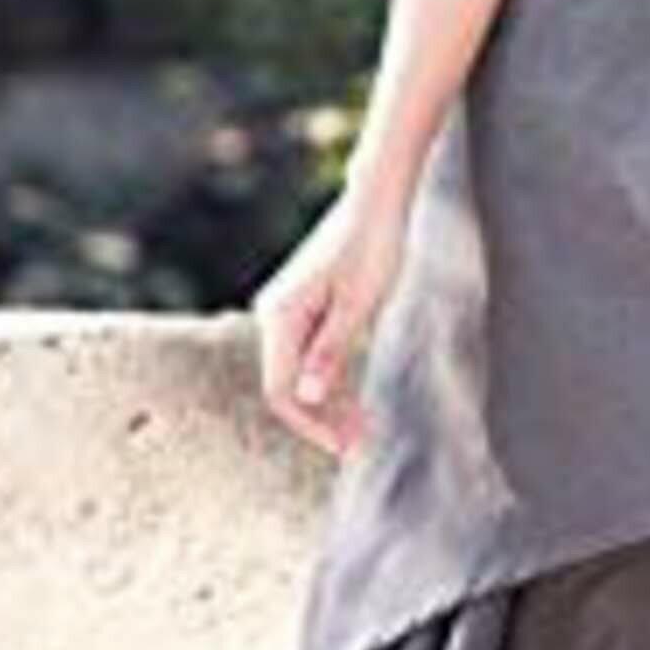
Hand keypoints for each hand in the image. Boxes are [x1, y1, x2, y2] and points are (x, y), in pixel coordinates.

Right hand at [251, 181, 407, 458]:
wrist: (375, 202)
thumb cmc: (372, 248)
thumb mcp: (359, 305)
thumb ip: (331, 351)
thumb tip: (308, 397)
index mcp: (281, 317)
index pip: (282, 390)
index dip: (310, 424)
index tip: (344, 447)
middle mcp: (274, 316)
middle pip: (290, 385)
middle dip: (322, 418)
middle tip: (360, 445)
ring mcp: (288, 312)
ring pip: (302, 372)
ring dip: (329, 403)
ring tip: (364, 431)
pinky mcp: (305, 308)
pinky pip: (312, 354)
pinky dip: (332, 378)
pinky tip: (356, 402)